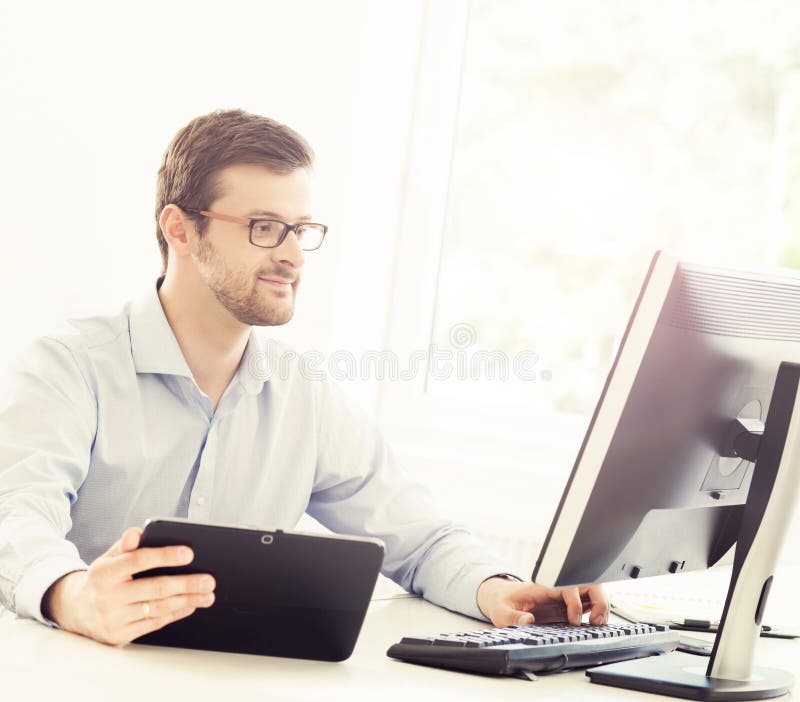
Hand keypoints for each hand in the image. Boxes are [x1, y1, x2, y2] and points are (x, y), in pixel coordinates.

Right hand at [42, 526, 215, 645]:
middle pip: (155, 588)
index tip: (188, 554)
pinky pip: (153, 624)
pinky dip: (175, 614)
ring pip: (158, 608)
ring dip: (187, 601)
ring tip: (206, 595)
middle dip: (186, 584)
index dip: (165, 556)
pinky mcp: (119, 635)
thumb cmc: (100, 579)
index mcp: (105, 572)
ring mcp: (113, 618)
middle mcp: (108, 596)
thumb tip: (137, 532)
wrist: (73, 611)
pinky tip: (189, 606)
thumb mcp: (107, 559)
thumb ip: (125, 546)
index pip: (139, 560)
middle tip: (208, 580)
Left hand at [477, 577, 608, 627]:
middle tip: (596, 621)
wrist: (502, 597)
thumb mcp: (501, 611)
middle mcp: (558, 588)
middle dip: (599, 600)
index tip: (573, 621)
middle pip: (589, 583)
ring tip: (598, 624)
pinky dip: (597, 611)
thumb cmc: (503, 601)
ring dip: (601, 606)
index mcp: (545, 586)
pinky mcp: (567, 605)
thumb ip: (512, 617)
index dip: (575, 602)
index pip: (569, 586)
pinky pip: (589, 603)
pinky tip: (595, 624)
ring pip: (593, 592)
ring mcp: (565, 596)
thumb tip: (528, 620)